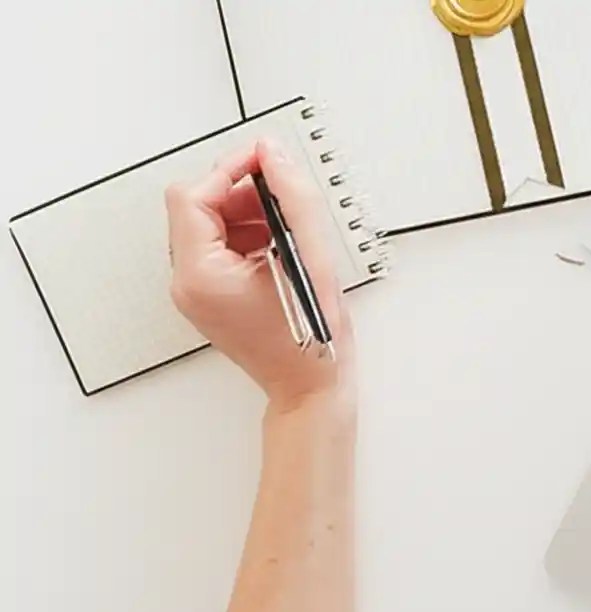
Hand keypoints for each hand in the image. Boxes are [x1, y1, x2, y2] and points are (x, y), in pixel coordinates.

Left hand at [165, 139, 353, 410]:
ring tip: (287, 230)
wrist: (311, 387)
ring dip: (246, 214)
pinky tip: (280, 249)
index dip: (228, 169)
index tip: (263, 160)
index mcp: (200, 275)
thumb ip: (291, 197)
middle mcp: (187, 283)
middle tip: (283, 197)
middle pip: (196, 208)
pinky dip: (247, 235)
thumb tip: (272, 154)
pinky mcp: (210, 295)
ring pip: (208, 225)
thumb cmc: (312, 339)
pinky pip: (218, 247)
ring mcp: (195, 291)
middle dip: (240, 193)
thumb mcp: (310, 256)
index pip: (192, 196)